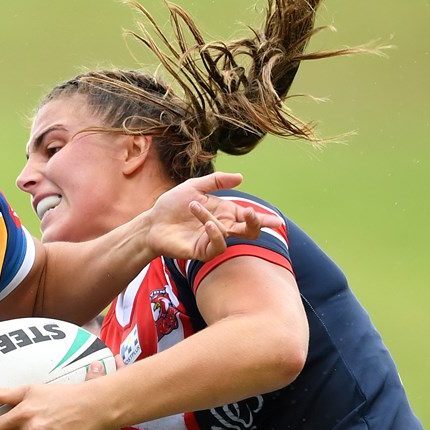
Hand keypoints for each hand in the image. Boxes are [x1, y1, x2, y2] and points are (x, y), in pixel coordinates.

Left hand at [144, 171, 258, 259]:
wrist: (152, 221)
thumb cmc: (172, 205)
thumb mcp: (195, 186)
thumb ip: (217, 181)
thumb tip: (241, 178)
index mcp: (224, 212)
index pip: (249, 218)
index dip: (264, 220)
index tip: (277, 221)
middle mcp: (222, 227)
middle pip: (249, 231)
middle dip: (256, 223)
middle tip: (251, 213)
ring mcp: (212, 240)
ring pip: (229, 233)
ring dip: (213, 217)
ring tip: (193, 205)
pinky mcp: (202, 251)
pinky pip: (217, 246)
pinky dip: (216, 234)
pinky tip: (208, 223)